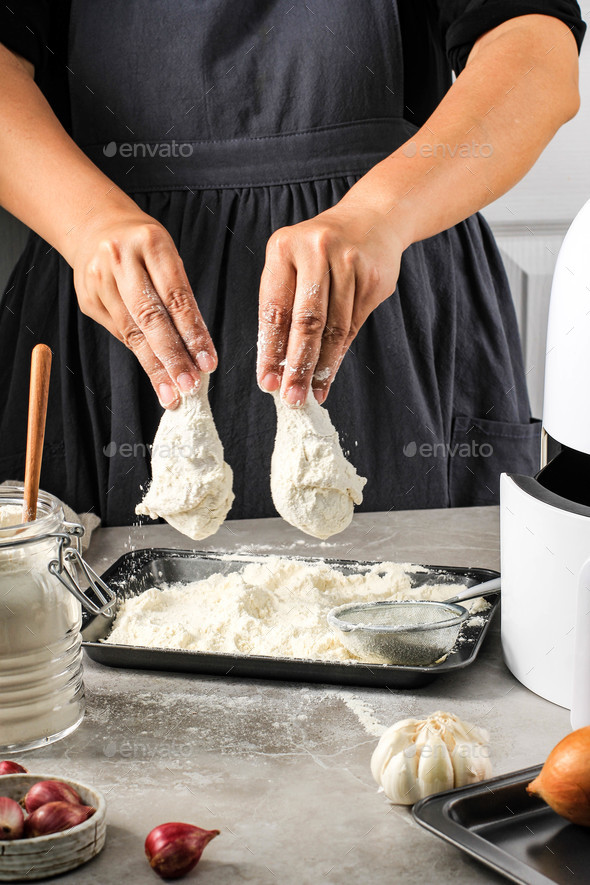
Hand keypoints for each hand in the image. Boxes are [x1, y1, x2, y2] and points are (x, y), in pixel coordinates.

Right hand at [71, 212, 215, 408]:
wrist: (96, 227)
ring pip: (132, 331)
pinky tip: (156, 374)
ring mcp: (99, 279)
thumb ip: (181, 297)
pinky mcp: (87, 298)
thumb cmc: (145, 248)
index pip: (177, 297)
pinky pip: (119, 332)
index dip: (193, 333)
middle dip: (173, 357)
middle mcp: (121, 259)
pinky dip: (140, 354)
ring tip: (172, 393)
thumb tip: (198, 351)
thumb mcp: (168, 257)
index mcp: (152, 243)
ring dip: (156, 367)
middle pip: (150, 317)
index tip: (208, 364)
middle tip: (189, 386)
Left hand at [257, 205, 403, 405]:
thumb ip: (283, 307)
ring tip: (313, 393)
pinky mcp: (373, 277)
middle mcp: (316, 250)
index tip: (267, 382)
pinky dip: (340, 353)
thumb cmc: (319, 252)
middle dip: (298, 365)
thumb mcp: (292, 264)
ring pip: (334, 328)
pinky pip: (354, 325)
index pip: (275, 309)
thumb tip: (277, 365)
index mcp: (283, 247)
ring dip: (322, 366)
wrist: (372, 219)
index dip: (271, 350)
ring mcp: (349, 263)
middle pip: (307, 321)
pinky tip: (330, 373)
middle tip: (292, 397)